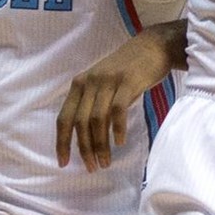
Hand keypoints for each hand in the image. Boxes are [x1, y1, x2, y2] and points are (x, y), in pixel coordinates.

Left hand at [55, 33, 173, 170]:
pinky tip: (121, 142)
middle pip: (80, 122)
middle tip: (92, 167)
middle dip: (84, 149)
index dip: (62, 142)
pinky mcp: (127, 81)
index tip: (64, 163)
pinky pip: (118, 109)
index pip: (64, 118)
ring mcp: (108, 81)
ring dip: (100, 145)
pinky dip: (118, 128)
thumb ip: (93, 105)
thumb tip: (86, 139)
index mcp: (79, 84)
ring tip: (106, 162)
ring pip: (98, 119)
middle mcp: (90, 82)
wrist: (152, 46)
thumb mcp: (103, 85)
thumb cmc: (127, 71)